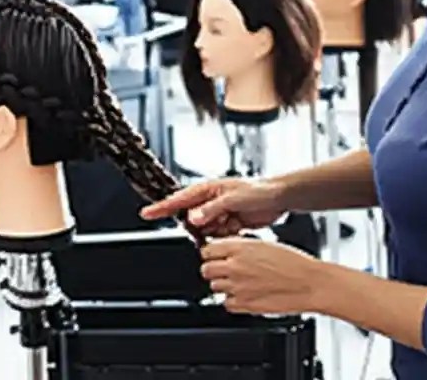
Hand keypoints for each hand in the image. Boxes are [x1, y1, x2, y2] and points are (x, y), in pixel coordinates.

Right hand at [140, 178, 284, 237]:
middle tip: (217, 222)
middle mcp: (210, 201)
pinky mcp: (229, 223)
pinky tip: (238, 227)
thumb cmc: (259, 191)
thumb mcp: (233, 199)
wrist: (280, 198)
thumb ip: (212, 210)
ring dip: (215, 232)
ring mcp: (219, 212)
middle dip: (200, 225)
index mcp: (208, 189)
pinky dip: (226, 236)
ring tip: (232, 223)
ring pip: (205, 229)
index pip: (178, 199)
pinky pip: (218, 235)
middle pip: (192, 218)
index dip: (161, 207)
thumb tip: (193, 219)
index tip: (146, 213)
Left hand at [201, 237, 322, 314]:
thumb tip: (224, 248)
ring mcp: (238, 287)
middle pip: (206, 270)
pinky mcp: (245, 305)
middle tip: (225, 270)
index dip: (211, 253)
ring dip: (224, 285)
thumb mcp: (264, 242)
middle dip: (213, 270)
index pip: (206, 250)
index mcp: (239, 248)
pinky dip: (233, 301)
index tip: (215, 256)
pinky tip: (245, 294)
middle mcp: (235, 267)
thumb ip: (240, 246)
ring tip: (241, 282)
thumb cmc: (295, 263)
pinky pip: (227, 304)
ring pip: (214, 287)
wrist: (311, 284)